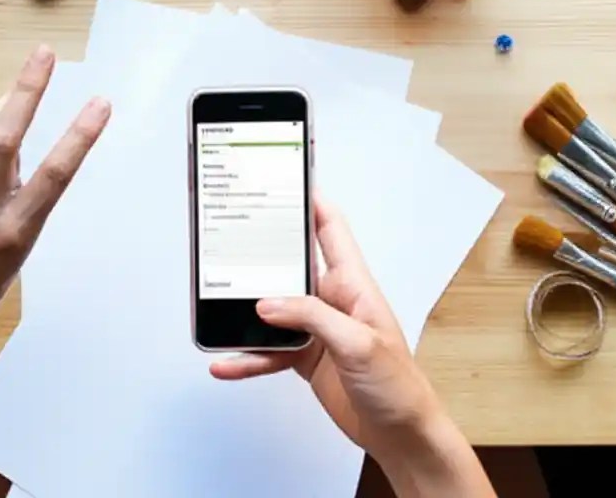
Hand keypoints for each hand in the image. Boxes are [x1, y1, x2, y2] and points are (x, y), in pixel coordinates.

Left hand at [0, 45, 110, 348]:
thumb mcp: (17, 248)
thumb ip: (19, 197)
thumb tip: (14, 144)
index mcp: (17, 229)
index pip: (55, 174)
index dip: (80, 136)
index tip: (99, 104)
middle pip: (7, 141)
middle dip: (29, 92)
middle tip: (45, 55)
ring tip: (14, 86)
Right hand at [209, 194, 438, 459]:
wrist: (401, 435)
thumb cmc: (399, 386)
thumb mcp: (358, 344)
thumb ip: (312, 317)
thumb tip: (268, 303)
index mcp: (353, 285)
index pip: (330, 230)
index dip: (310, 201)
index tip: (284, 180)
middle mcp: (332, 301)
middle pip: (289, 266)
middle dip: (259, 253)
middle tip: (228, 239)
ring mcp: (316, 330)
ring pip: (270, 311)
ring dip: (244, 313)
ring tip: (214, 308)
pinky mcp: (305, 358)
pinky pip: (267, 351)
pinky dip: (246, 358)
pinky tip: (226, 364)